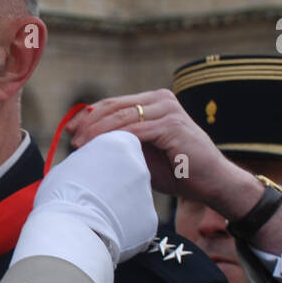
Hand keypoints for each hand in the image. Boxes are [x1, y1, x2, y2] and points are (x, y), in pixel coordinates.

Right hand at [31, 130, 157, 264]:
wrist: (70, 230)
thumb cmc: (60, 195)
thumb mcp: (66, 166)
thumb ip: (84, 162)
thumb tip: (82, 168)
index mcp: (118, 145)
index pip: (122, 144)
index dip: (108, 158)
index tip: (95, 170)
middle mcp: (139, 165)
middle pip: (132, 170)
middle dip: (117, 182)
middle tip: (95, 194)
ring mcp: (146, 194)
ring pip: (134, 197)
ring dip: (120, 204)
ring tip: (96, 214)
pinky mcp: (149, 220)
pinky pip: (137, 221)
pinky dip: (124, 226)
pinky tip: (106, 229)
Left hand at [67, 89, 265, 221]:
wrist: (212, 183)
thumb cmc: (178, 170)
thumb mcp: (144, 152)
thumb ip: (122, 141)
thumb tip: (88, 142)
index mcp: (153, 101)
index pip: (114, 104)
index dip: (89, 115)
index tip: (69, 129)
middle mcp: (160, 99)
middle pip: (114, 106)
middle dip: (88, 121)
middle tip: (71, 137)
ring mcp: (167, 109)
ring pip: (121, 116)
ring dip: (97, 130)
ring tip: (80, 144)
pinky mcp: (172, 124)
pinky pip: (135, 130)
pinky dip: (114, 137)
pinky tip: (99, 147)